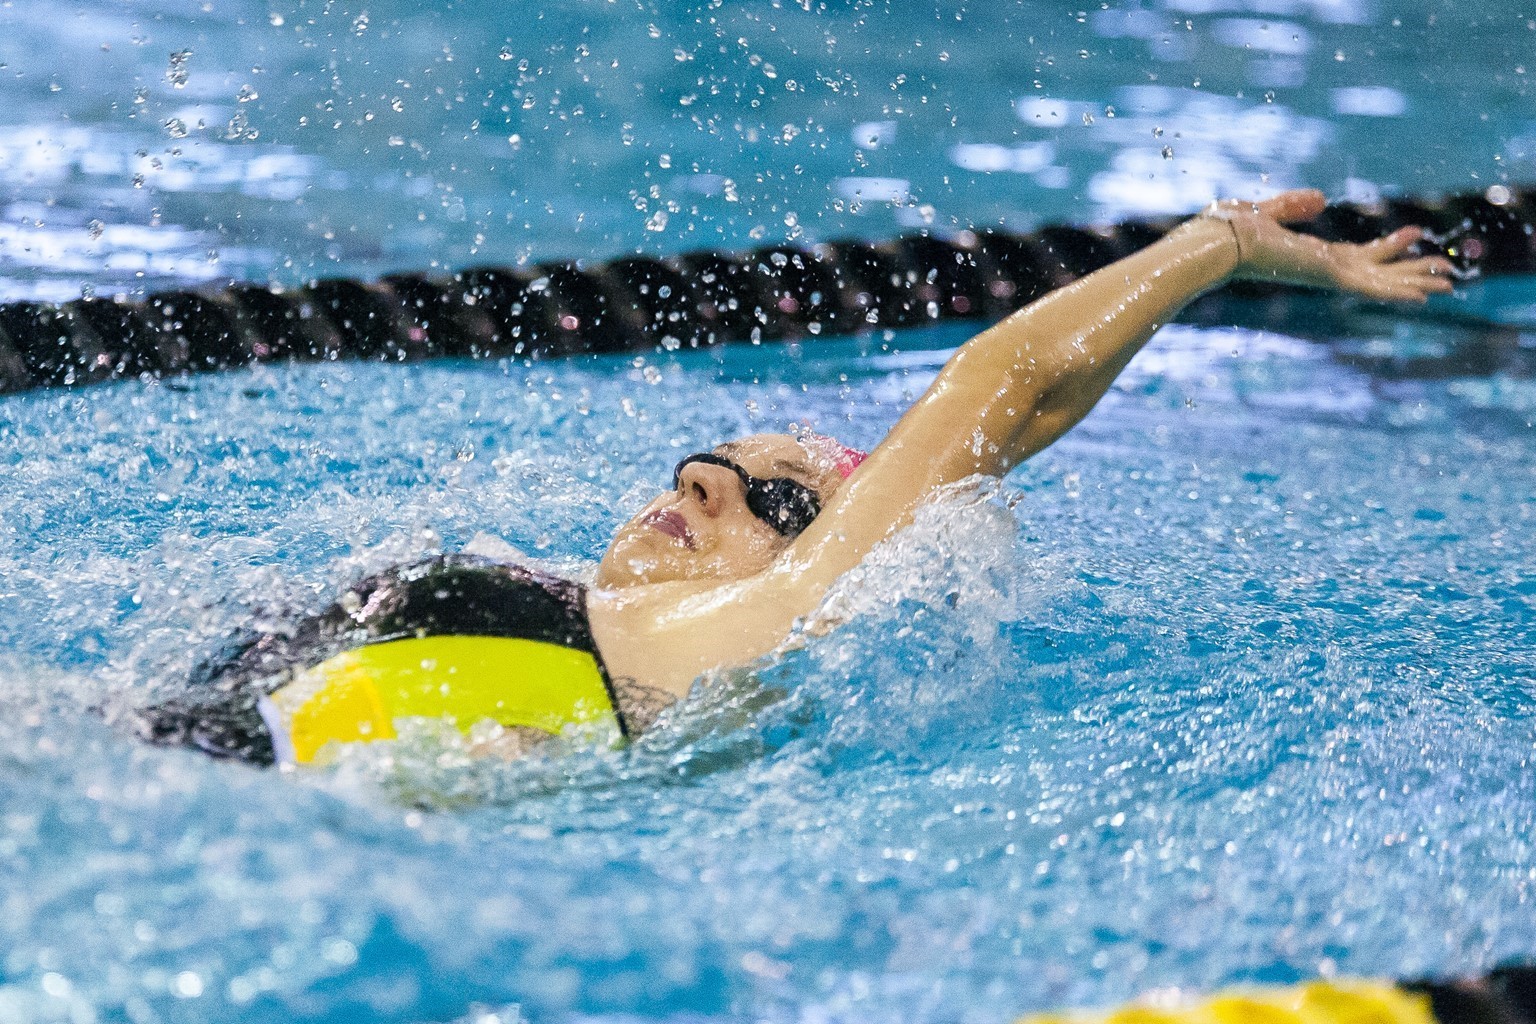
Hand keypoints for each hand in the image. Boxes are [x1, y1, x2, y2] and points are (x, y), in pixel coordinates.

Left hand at [1207, 189, 1456, 303]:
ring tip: (1449, 283)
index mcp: (1311, 256)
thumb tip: (1320, 199)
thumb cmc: (1229, 231)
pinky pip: (1370, 285)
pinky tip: (1423, 296)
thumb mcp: (1268, 212)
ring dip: (1415, 282)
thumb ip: (1293, 206)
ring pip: (1382, 282)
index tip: (1416, 233)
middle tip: (1447, 270)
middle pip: (1378, 272)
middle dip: (1412, 271)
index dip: (1389, 248)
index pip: (1358, 256)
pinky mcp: (1327, 275)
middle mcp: (1322, 269)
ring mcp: (1326, 275)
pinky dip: (1396, 290)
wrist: (1215, 242)